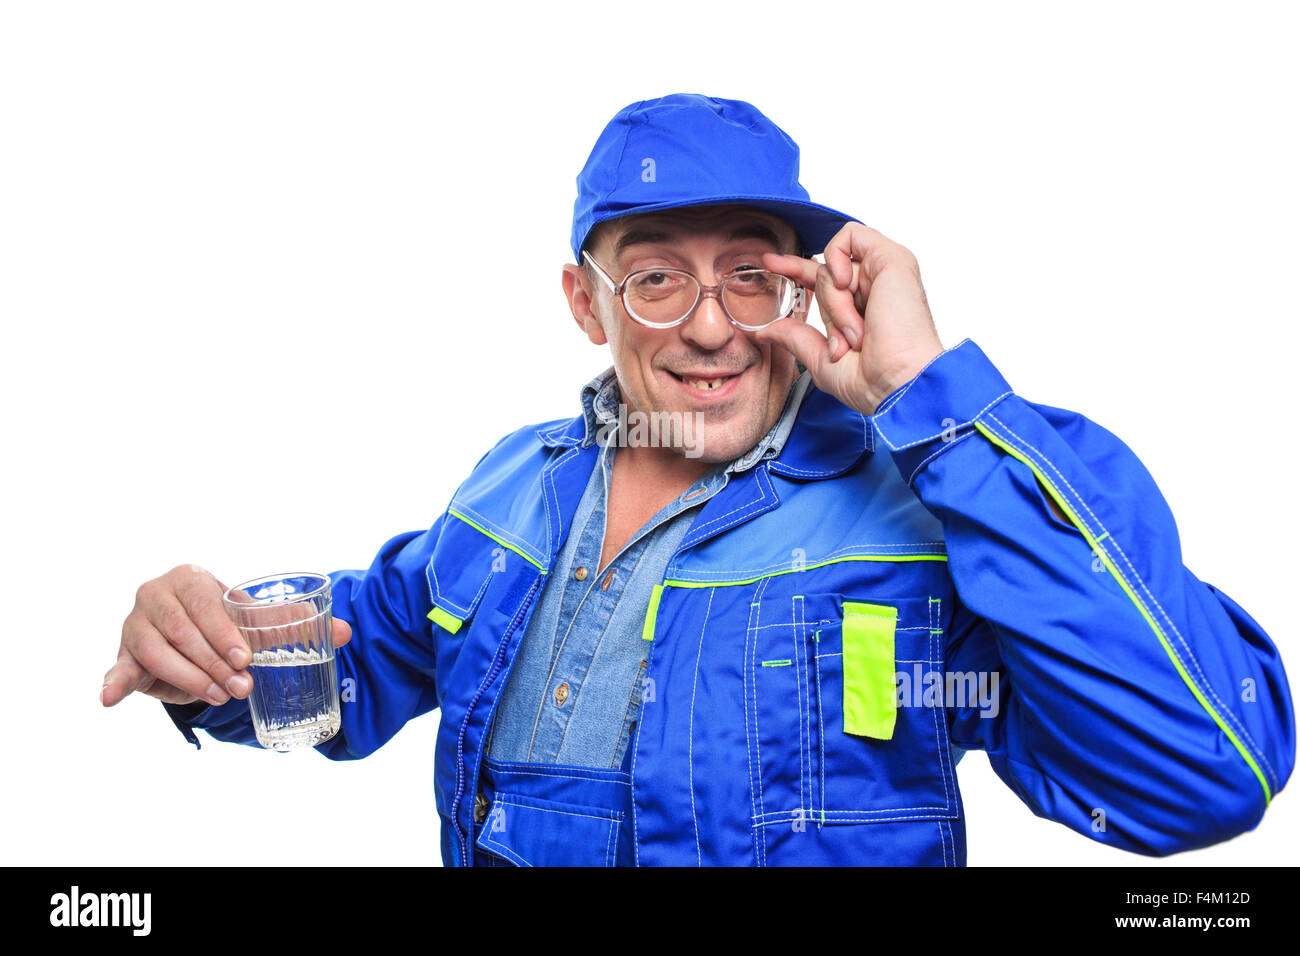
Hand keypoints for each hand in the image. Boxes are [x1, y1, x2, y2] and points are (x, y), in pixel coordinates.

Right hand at [102, 564, 352, 707]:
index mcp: (190, 577)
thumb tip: (346, 633)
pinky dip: (114, 683)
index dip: (224, 634)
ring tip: (220, 697)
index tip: (246, 660)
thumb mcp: (256, 620)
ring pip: (158, 653)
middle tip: (241, 688)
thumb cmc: (226, 622)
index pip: (205, 604)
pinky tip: (110, 698)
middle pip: (182, 631)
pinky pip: (118, 668)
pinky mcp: (123, 653)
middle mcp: (156, 594)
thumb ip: (296, 624)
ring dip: (190, 679)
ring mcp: (135, 623)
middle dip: (214, 663)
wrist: (191, 632)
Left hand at [757, 223, 943, 414]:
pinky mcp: (892, 258)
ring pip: (831, 266)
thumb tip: (766, 329)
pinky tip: (845, 284)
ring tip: (857, 332)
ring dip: (834, 303)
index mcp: (862, 308)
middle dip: (823, 309)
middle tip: (841, 342)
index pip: (823, 279)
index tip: (770, 263)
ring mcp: (884, 272)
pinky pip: (848, 239)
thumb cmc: (873, 382)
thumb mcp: (822, 360)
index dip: (795, 269)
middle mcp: (874, 287)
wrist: (898, 386)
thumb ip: (795, 338)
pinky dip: (836, 258)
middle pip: (823, 273)